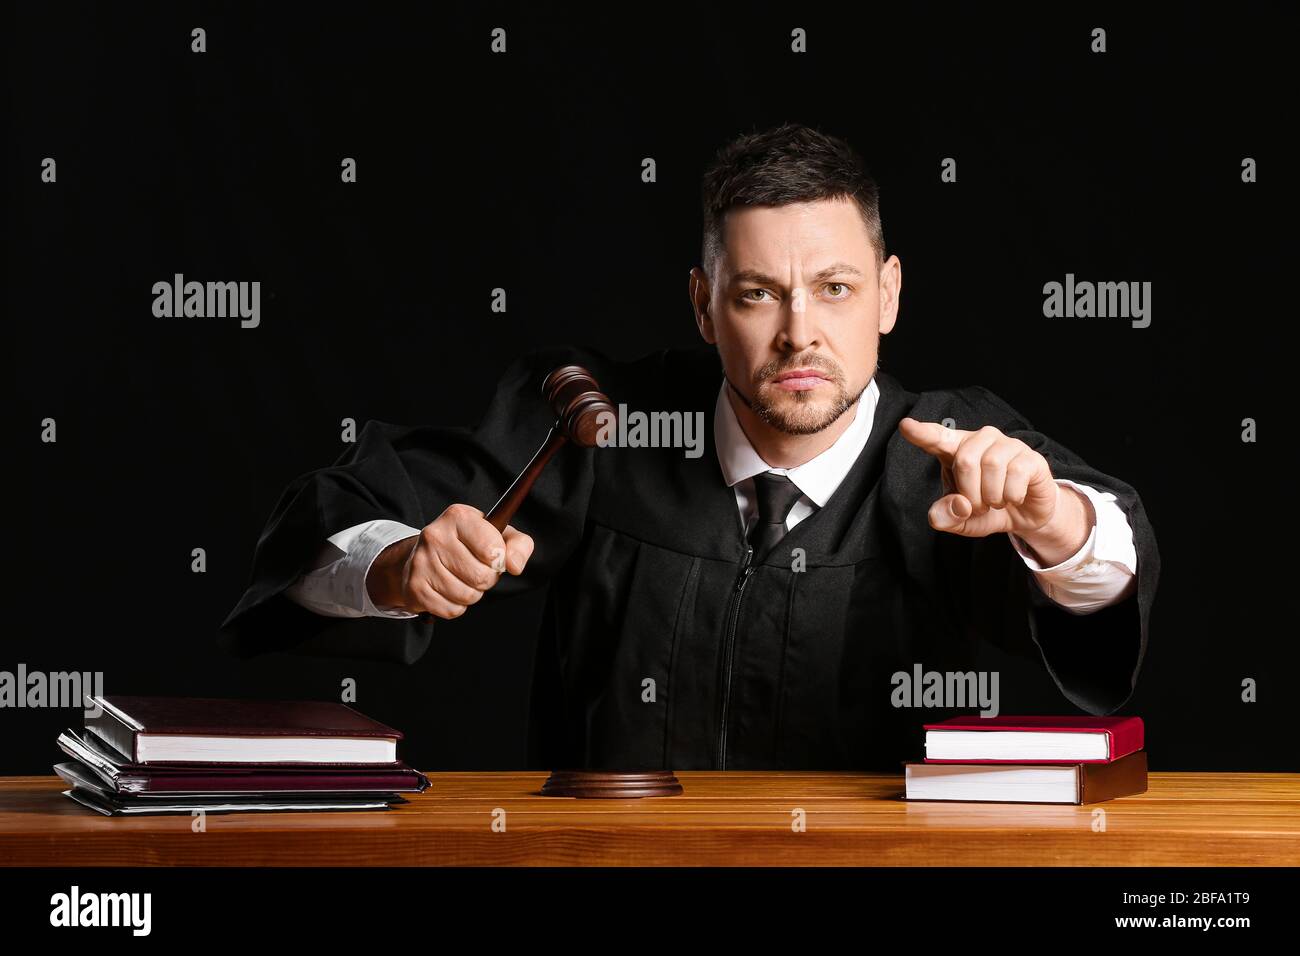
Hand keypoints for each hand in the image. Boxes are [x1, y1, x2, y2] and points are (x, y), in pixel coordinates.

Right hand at [365, 504, 533, 618]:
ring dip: (472, 594)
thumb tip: (513, 565)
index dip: (499, 560)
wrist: (427, 555)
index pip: (492, 549)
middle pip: (481, 577)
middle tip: (477, 570)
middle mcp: (435, 535)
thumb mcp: (499, 535)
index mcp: (459, 516)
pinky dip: (456, 606)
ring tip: (462, 579)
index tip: (493, 558)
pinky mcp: (414, 586)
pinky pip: (450, 609)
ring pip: (466, 596)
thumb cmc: (470, 544)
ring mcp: (421, 561)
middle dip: (486, 580)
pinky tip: (448, 590)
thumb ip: (519, 545)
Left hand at [897, 419, 1084, 551]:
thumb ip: (946, 517)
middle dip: (971, 494)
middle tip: (979, 506)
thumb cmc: (987, 510)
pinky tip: (1014, 497)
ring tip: (996, 501)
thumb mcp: (960, 521)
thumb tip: (958, 505)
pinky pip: (1016, 474)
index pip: (935, 438)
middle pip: (965, 461)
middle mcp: (980, 440)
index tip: (906, 425)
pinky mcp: (1029, 456)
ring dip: (992, 497)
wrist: (1025, 516)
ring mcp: (1007, 444)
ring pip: (991, 466)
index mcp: (955, 450)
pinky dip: (1011, 496)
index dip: (921, 433)